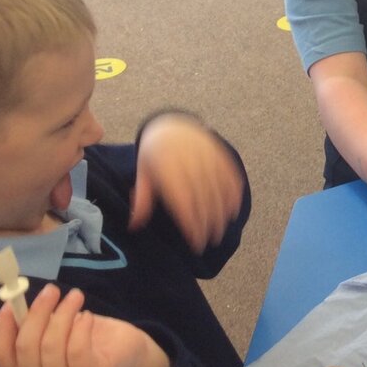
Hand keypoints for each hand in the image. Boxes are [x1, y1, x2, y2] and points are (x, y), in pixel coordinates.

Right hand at [0, 284, 169, 366]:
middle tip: (51, 289)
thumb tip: (0, 317)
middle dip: (37, 313)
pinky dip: (81, 327)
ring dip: (63, 314)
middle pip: (26, 346)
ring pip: (51, 345)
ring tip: (76, 295)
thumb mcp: (54, 330)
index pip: (1, 354)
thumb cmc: (85, 339)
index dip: (2, 328)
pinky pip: (77, 349)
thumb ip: (29, 327)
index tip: (11, 303)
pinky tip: (88, 316)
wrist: (127, 353)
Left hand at [131, 114, 244, 253]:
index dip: (192, 225)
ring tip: (221, 230)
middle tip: (210, 241)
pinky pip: (230, 176)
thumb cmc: (155, 155)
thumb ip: (142, 200)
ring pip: (218, 191)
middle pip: (202, 200)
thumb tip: (133, 226)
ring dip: (222, 213)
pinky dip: (233, 194)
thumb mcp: (144, 174)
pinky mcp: (219, 154)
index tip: (196, 242)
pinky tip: (233, 210)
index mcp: (167, 170)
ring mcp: (206, 158)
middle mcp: (189, 164)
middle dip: (208, 224)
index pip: (183, 204)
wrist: (172, 125)